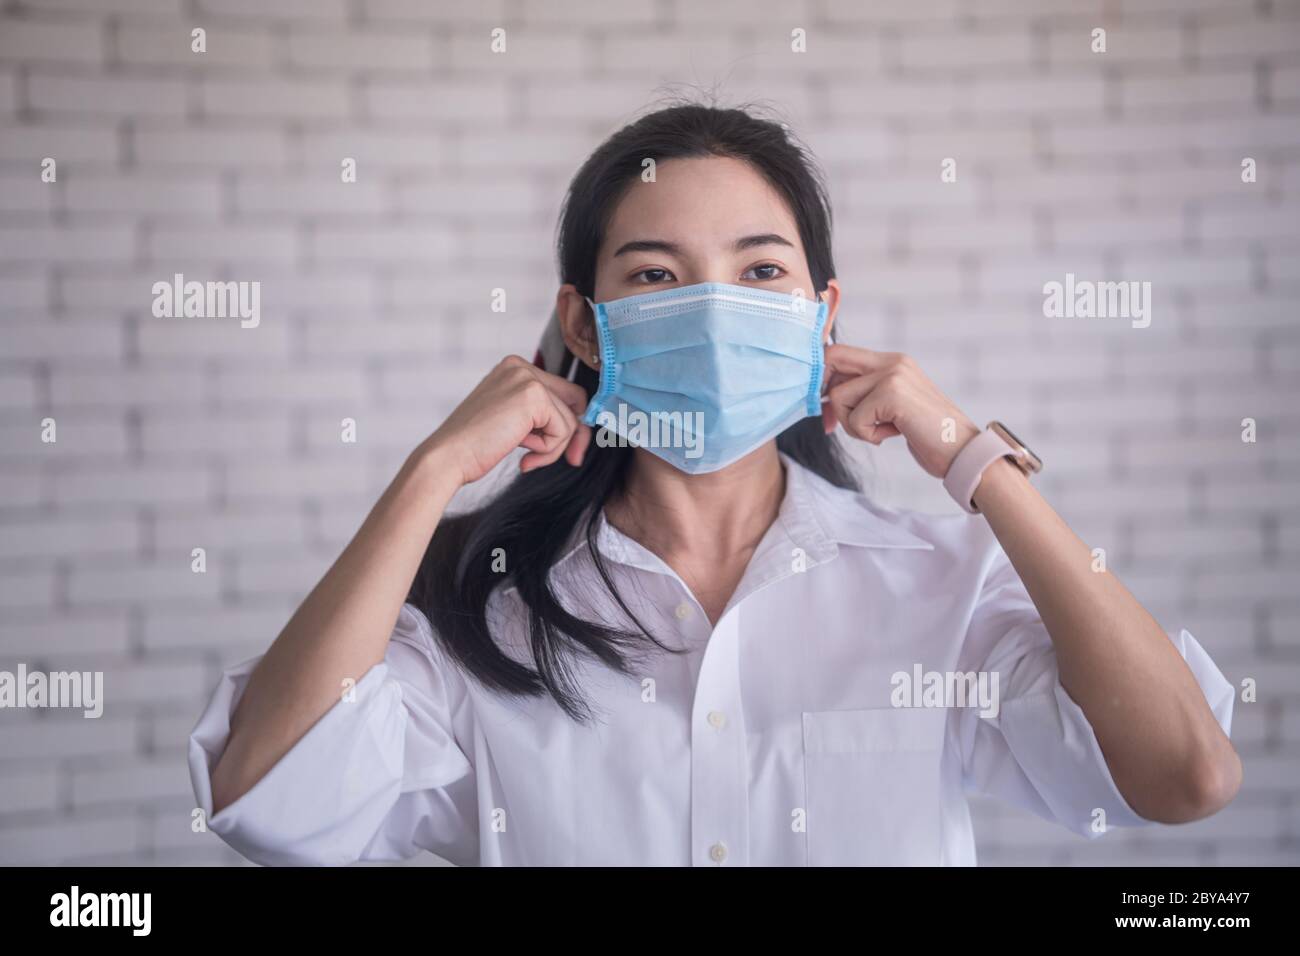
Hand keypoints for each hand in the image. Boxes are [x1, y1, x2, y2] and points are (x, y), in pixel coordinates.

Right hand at [425, 355, 593, 485]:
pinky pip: (564, 430)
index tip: (570, 450)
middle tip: (572, 460)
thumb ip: (539, 416)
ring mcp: (526, 378)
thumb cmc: (473, 446)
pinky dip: (549, 451)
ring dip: (553, 448)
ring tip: (527, 458)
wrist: (448, 457)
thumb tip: (579, 426)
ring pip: (570, 420)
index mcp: (513, 369)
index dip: (570, 422)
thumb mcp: (511, 421)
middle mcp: (520, 367)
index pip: (562, 391)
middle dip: (574, 435)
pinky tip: (524, 456)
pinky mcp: (533, 396)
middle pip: (574, 400)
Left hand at [821, 344, 979, 477]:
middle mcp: (892, 361)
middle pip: (832, 360)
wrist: (961, 451)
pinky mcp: (893, 394)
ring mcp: (893, 374)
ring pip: (838, 396)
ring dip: (852, 424)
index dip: (822, 377)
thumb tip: (822, 397)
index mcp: (891, 361)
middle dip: (827, 395)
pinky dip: (867, 435)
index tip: (825, 407)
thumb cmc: (926, 434)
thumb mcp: (891, 407)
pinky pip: (854, 419)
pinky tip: (892, 435)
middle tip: (833, 423)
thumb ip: (865, 395)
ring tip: (880, 431)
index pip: (839, 352)